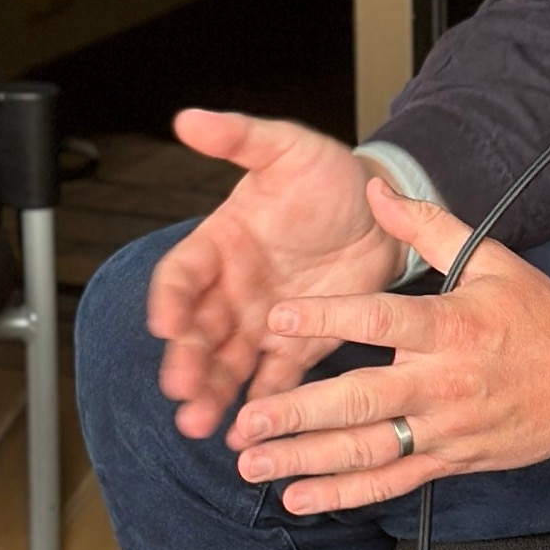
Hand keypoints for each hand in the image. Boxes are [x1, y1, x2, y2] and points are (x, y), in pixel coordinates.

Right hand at [146, 110, 411, 439]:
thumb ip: (240, 137)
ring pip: (225, 362)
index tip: (165, 324)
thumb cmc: (329, 177)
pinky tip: (251, 432)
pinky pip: (272, 380)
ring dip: (211, 392)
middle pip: (196, 329)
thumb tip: (188, 117)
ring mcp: (262, 322)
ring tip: (201, 423)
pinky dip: (261, 404)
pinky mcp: (298, 347)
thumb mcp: (288, 148)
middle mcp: (232, 289)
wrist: (383, 213)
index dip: (170, 299)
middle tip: (182, 390)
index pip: (181, 275)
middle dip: (186, 360)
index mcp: (220, 243)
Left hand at [221, 175, 549, 512]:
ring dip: (307, 460)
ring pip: (369, 450)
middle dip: (298, 414)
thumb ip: (426, 226)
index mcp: (450, 326)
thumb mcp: (490, 259)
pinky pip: (392, 482)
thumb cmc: (540, 316)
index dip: (325, 320)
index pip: (379, 320)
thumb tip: (375, 188)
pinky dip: (345, 494)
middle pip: (362, 400)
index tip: (275, 320)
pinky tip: (299, 498)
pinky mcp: (451, 461)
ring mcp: (447, 429)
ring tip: (253, 464)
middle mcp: (444, 382)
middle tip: (245, 421)